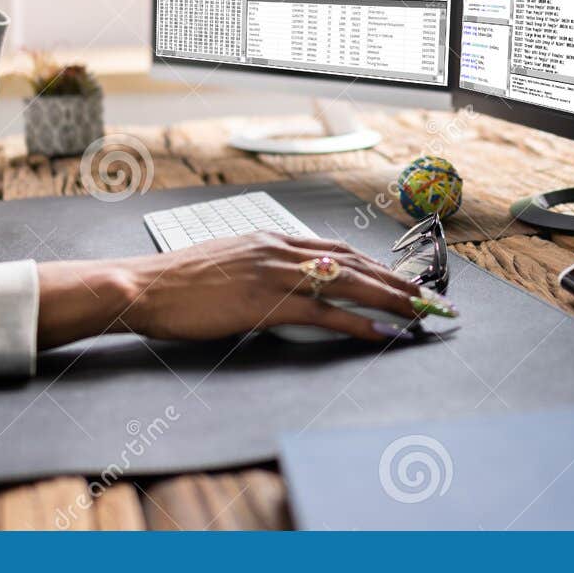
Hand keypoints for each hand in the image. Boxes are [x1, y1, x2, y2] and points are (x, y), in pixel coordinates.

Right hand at [115, 231, 429, 341]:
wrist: (143, 286)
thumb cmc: (176, 281)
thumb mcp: (225, 261)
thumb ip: (258, 266)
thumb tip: (281, 282)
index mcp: (270, 239)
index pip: (338, 248)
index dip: (375, 265)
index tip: (401, 279)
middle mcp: (280, 249)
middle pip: (355, 263)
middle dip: (397, 281)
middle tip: (430, 298)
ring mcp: (275, 274)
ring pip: (350, 283)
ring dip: (392, 300)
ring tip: (421, 314)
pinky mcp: (267, 303)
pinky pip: (326, 313)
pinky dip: (360, 324)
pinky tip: (383, 333)